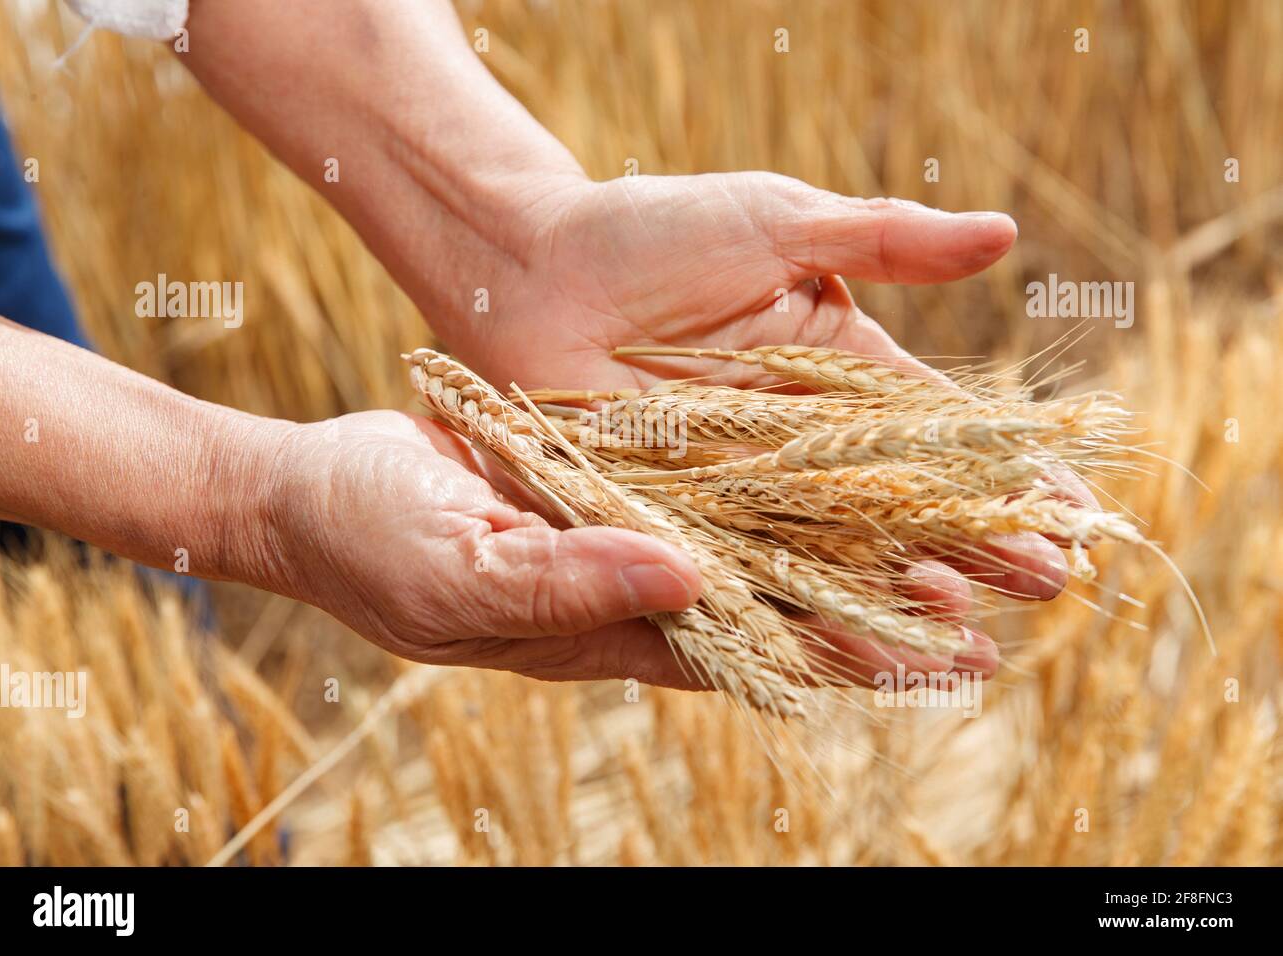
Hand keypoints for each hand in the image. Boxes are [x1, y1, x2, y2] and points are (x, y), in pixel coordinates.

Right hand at [248, 410, 1001, 685]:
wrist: (321, 494)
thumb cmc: (375, 545)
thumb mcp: (462, 571)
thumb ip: (570, 581)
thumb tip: (688, 576)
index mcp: (611, 630)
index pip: (757, 652)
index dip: (851, 653)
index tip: (947, 652)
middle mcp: (639, 587)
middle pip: (784, 602)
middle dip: (883, 607)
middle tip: (997, 600)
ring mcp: (628, 530)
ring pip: (760, 537)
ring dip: (848, 535)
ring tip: (948, 531)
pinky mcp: (612, 476)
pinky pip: (711, 479)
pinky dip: (778, 475)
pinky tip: (835, 458)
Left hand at [444, 173, 1075, 622]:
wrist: (531, 270)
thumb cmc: (651, 230)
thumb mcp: (777, 224)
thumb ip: (884, 241)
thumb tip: (1005, 234)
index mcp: (839, 375)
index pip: (941, 435)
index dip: (1007, 473)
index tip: (1076, 511)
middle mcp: (800, 447)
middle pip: (903, 510)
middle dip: (976, 545)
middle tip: (1047, 585)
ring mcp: (742, 493)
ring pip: (836, 559)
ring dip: (901, 596)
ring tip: (967, 631)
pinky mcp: (677, 525)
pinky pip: (746, 580)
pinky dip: (797, 615)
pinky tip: (855, 649)